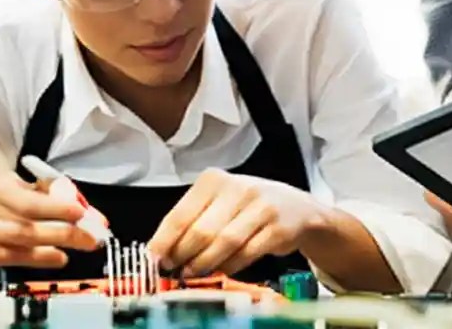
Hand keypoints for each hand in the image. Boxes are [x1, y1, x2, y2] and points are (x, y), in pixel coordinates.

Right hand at [0, 171, 99, 269]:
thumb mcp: (20, 194)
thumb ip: (52, 199)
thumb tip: (88, 212)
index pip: (29, 197)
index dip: (57, 206)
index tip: (81, 212)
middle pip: (26, 220)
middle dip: (63, 229)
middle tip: (90, 236)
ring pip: (18, 239)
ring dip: (53, 243)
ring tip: (79, 245)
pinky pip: (7, 257)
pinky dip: (37, 258)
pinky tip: (57, 257)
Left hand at [148, 169, 327, 277]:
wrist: (296, 207)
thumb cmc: (249, 205)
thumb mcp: (220, 201)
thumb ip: (193, 220)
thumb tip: (162, 250)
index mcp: (215, 179)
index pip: (181, 213)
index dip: (165, 241)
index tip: (155, 258)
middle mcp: (239, 188)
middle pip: (201, 231)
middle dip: (184, 256)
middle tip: (174, 269)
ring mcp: (261, 207)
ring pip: (224, 244)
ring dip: (205, 264)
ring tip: (193, 272)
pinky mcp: (277, 228)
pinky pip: (246, 254)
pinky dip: (229, 266)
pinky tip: (221, 270)